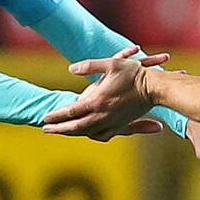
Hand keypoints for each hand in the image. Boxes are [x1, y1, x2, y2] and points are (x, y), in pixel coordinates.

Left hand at [43, 46, 168, 140]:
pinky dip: (91, 135)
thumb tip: (70, 69)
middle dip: (59, 129)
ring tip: (62, 131)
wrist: (154, 88)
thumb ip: (88, 66)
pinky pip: (102, 135)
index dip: (56, 115)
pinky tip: (87, 133)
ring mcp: (112, 122)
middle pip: (76, 127)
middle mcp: (102, 115)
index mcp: (97, 101)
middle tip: (46, 129)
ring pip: (87, 133)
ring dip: (73, 133)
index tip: (44, 118)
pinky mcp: (120, 125)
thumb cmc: (133, 73)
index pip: (71, 111)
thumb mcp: (110, 63)